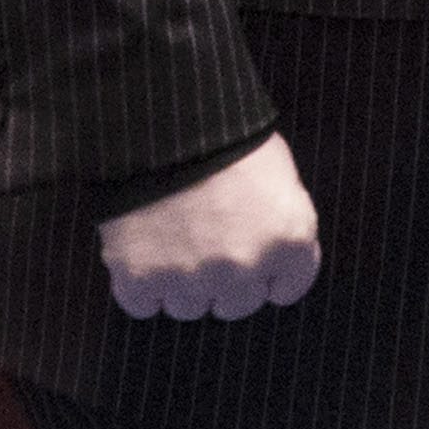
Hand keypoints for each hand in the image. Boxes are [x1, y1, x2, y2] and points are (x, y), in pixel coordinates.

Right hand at [97, 133, 320, 319]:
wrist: (168, 120)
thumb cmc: (230, 137)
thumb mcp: (279, 174)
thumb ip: (280, 222)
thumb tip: (271, 249)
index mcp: (289, 240)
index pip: (289, 288)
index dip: (272, 273)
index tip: (258, 263)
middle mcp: (244, 270)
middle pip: (236, 304)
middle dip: (226, 280)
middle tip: (209, 245)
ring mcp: (191, 279)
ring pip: (189, 307)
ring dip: (183, 282)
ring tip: (173, 240)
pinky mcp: (140, 280)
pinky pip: (143, 305)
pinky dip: (141, 284)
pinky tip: (145, 251)